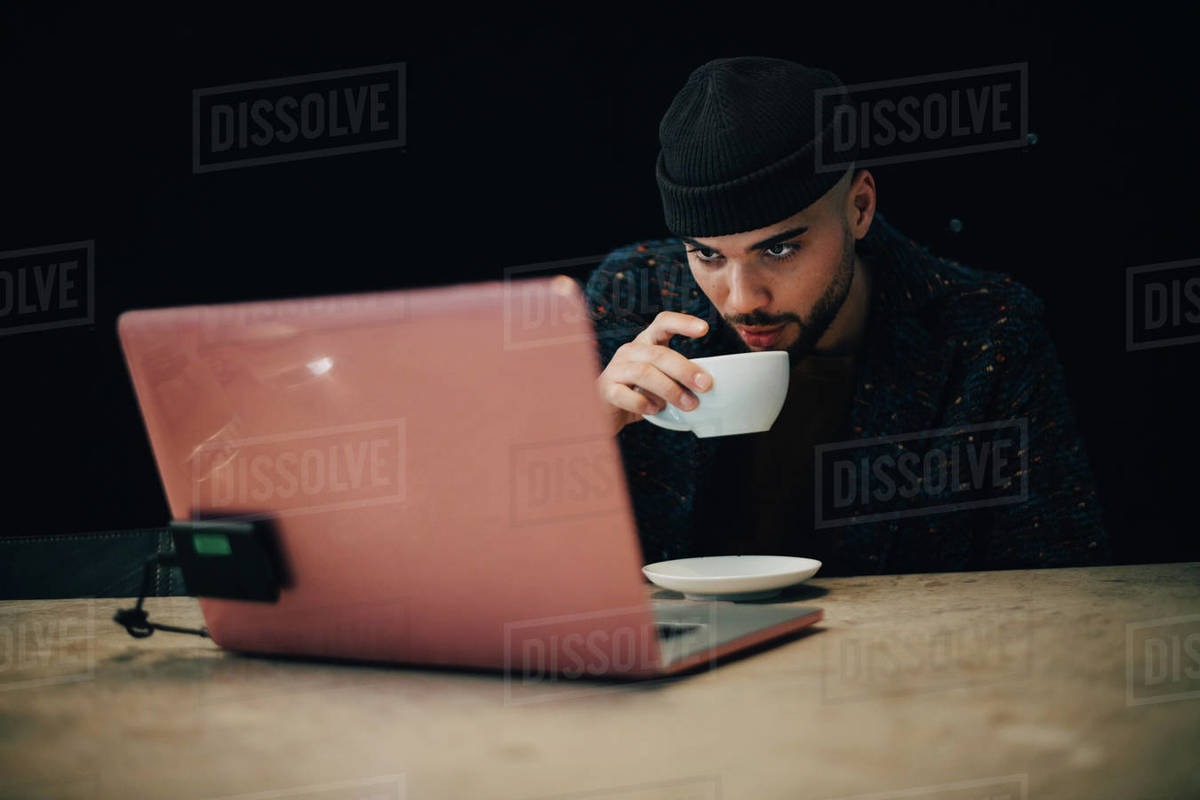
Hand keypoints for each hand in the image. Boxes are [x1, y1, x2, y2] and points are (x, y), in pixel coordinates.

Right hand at [595, 311, 713, 434]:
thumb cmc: (641, 393)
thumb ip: (679, 378)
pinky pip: (626, 395)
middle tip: (705, 385)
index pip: (662, 323)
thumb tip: (706, 386)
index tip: (704, 329)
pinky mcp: (606, 389)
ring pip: (645, 373)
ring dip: (670, 389)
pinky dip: (643, 403)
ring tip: (688, 404)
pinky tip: (655, 410)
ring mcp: (616, 369)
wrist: (606, 412)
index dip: (682, 322)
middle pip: (659, 354)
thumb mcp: (662, 380)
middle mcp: (630, 351)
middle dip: (685, 369)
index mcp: (646, 343)